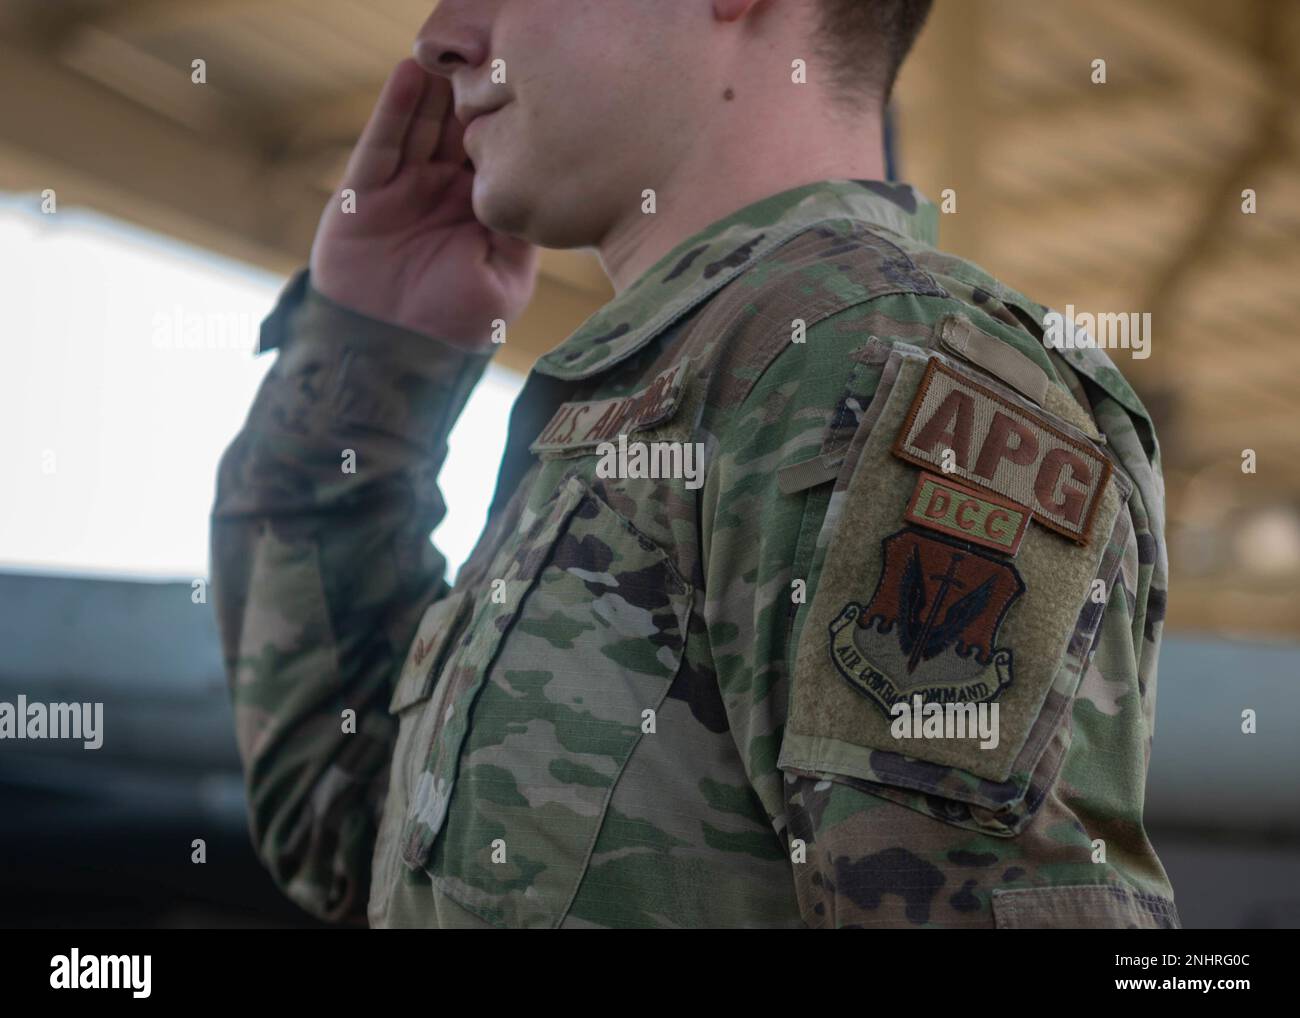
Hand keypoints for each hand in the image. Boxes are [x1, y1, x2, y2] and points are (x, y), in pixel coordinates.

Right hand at [309, 59, 537, 350]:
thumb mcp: (507, 281)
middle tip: (491, 55)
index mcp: (482, 209)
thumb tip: (545, 186)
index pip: (497, 151)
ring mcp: (405, 187)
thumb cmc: (454, 325)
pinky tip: (410, 73)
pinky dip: (395, 107)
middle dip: (474, 92)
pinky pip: (382, 142)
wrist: (393, 350)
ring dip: (437, 88)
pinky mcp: (367, 191)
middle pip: (461, 127)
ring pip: (423, 124)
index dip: (509, 119)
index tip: (529, 84)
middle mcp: (444, 191)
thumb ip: (523, 234)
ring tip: (453, 53)